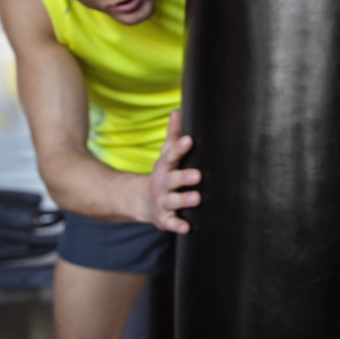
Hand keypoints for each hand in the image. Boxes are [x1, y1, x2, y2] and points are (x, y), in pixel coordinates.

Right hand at [143, 110, 201, 232]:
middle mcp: (162, 184)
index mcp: (164, 167)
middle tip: (198, 175)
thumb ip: (173, 135)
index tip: (188, 140)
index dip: (179, 148)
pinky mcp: (163, 219)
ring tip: (197, 198)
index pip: (170, 156)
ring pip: (172, 201)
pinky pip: (170, 223)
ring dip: (184, 200)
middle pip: (172, 180)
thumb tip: (177, 110)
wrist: (141, 201)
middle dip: (184, 177)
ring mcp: (162, 202)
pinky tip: (188, 227)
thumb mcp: (166, 156)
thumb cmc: (164, 174)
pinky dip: (178, 226)